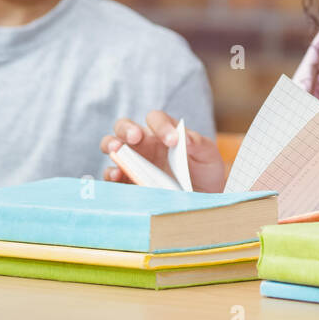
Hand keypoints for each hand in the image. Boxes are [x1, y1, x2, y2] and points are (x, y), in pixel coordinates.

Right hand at [100, 111, 225, 192]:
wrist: (202, 200)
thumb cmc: (204, 173)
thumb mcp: (207, 157)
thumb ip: (198, 144)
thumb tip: (185, 137)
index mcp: (163, 133)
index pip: (155, 119)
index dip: (161, 126)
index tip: (172, 141)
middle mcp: (144, 144)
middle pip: (124, 126)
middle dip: (127, 129)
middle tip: (135, 137)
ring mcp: (132, 162)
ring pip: (111, 145)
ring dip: (111, 145)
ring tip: (116, 150)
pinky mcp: (125, 182)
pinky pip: (111, 175)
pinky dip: (110, 173)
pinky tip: (117, 175)